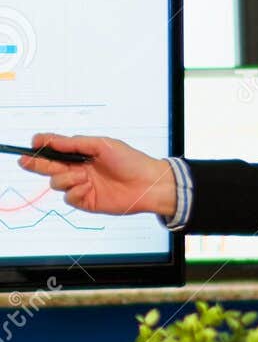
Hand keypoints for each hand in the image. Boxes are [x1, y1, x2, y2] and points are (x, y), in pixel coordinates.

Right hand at [19, 134, 176, 220]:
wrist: (147, 184)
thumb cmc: (129, 161)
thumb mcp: (101, 145)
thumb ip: (75, 144)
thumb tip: (51, 139)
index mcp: (82, 154)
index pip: (56, 150)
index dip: (43, 146)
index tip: (34, 142)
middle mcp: (79, 170)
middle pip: (49, 166)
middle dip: (36, 162)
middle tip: (25, 159)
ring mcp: (82, 186)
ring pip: (56, 182)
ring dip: (66, 178)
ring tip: (84, 176)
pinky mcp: (86, 201)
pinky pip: (69, 197)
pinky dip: (76, 191)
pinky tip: (89, 187)